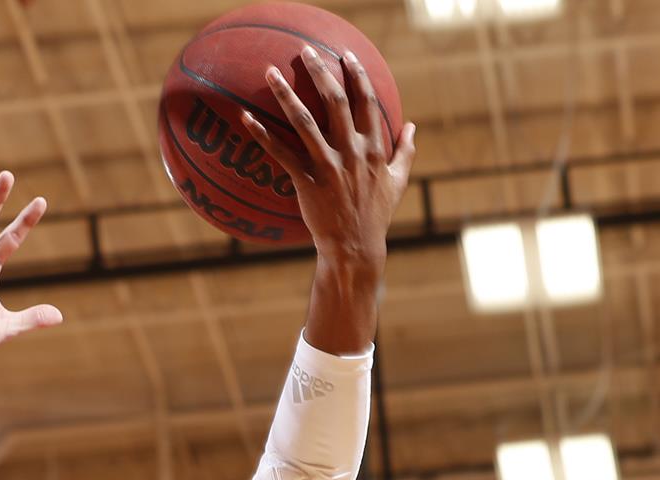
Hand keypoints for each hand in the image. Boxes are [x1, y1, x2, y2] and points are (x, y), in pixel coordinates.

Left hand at [244, 47, 416, 269]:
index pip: (366, 102)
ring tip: (270, 72)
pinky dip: (262, 134)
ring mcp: (328, 166)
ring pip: (304, 122)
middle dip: (320, 73)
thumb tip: (413, 126)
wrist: (355, 248)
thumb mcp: (398, 181)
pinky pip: (281, 153)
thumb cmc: (376, 215)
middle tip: (305, 51)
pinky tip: (246, 117)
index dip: (357, 77)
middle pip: (335, 102)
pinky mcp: (306, 183)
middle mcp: (352, 152)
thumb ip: (405, 151)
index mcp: (374, 148)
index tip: (347, 56)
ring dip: (286, 94)